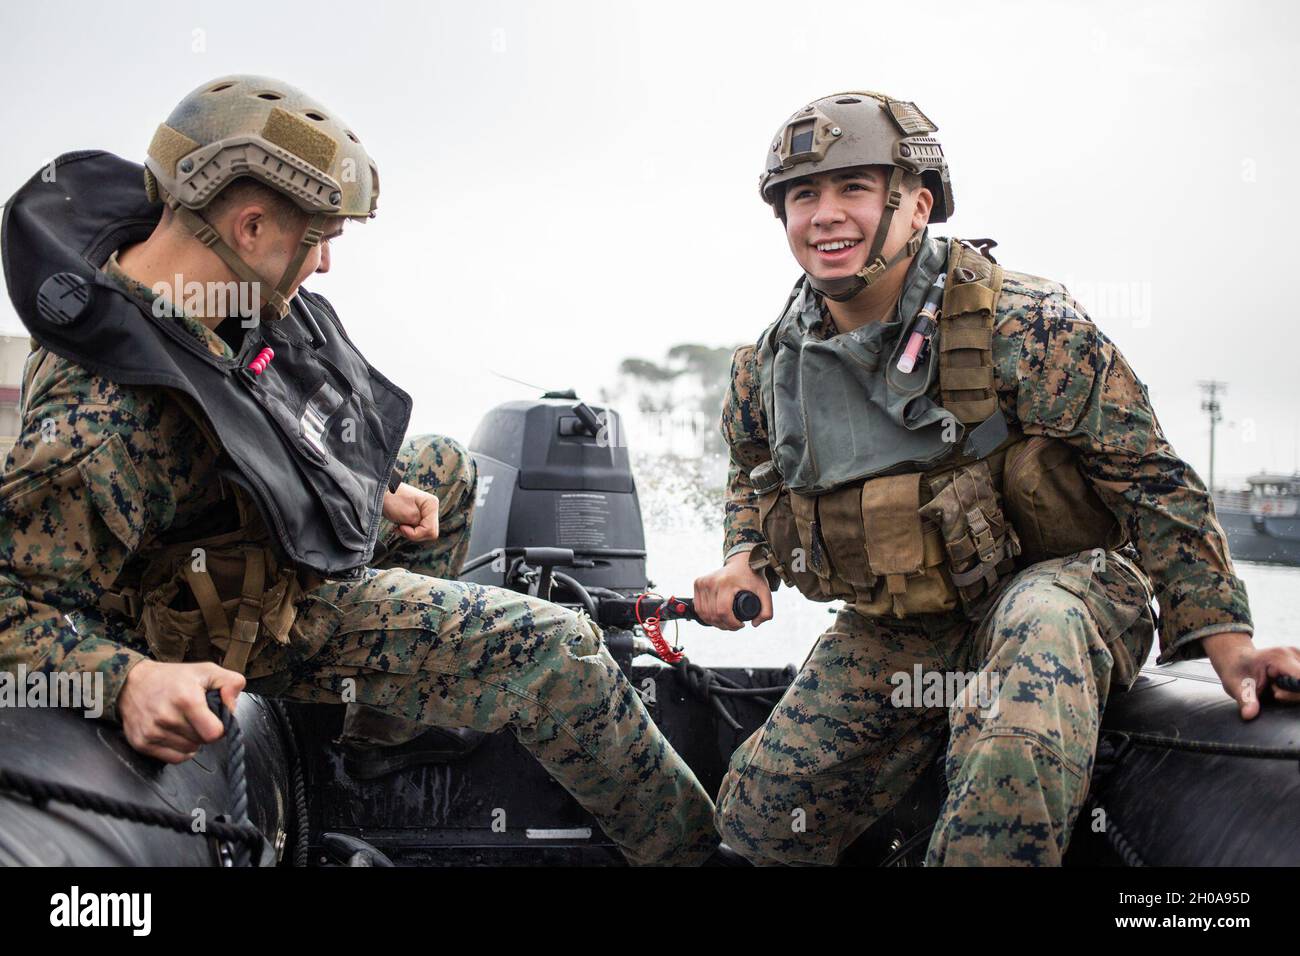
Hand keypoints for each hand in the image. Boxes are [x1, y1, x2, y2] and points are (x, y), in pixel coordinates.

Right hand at [118, 660, 245, 762]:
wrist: (132, 683)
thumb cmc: (173, 677)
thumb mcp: (207, 670)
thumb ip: (231, 683)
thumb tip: (232, 707)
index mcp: (187, 700)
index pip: (214, 733)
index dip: (220, 726)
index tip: (214, 717)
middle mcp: (167, 718)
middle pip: (202, 741)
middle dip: (204, 730)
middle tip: (197, 716)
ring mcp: (152, 732)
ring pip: (189, 750)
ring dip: (192, 740)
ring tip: (183, 722)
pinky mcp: (142, 743)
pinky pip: (174, 758)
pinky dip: (180, 749)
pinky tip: (176, 733)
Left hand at [383, 482, 438, 542]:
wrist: (380, 492)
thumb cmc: (392, 499)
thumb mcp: (408, 515)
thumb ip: (420, 526)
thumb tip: (426, 532)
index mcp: (432, 505)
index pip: (431, 531)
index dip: (416, 533)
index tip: (402, 526)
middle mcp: (432, 508)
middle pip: (429, 533)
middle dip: (414, 533)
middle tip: (401, 526)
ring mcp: (426, 512)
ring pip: (424, 533)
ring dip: (411, 533)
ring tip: (400, 525)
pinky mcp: (419, 516)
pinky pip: (419, 530)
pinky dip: (409, 531)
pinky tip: (401, 525)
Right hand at [693, 551, 773, 630]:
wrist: (742, 561)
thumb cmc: (753, 577)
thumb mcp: (765, 592)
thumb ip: (766, 611)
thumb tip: (754, 624)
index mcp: (726, 582)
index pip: (723, 611)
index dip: (732, 624)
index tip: (741, 625)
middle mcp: (712, 581)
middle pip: (713, 614)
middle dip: (725, 625)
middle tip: (735, 625)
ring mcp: (703, 582)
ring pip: (704, 613)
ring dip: (715, 623)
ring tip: (727, 623)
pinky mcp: (698, 583)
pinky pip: (698, 607)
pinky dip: (706, 616)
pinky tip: (716, 618)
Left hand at [1203, 631, 1299, 719]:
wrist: (1236, 660)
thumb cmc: (1236, 671)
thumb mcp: (1237, 686)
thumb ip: (1246, 699)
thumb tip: (1249, 715)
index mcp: (1280, 657)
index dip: (1294, 694)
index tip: (1277, 695)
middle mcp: (1294, 654)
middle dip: (1293, 694)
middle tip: (1273, 692)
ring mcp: (1299, 657)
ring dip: (1294, 692)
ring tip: (1274, 687)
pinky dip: (1294, 690)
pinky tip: (1280, 686)